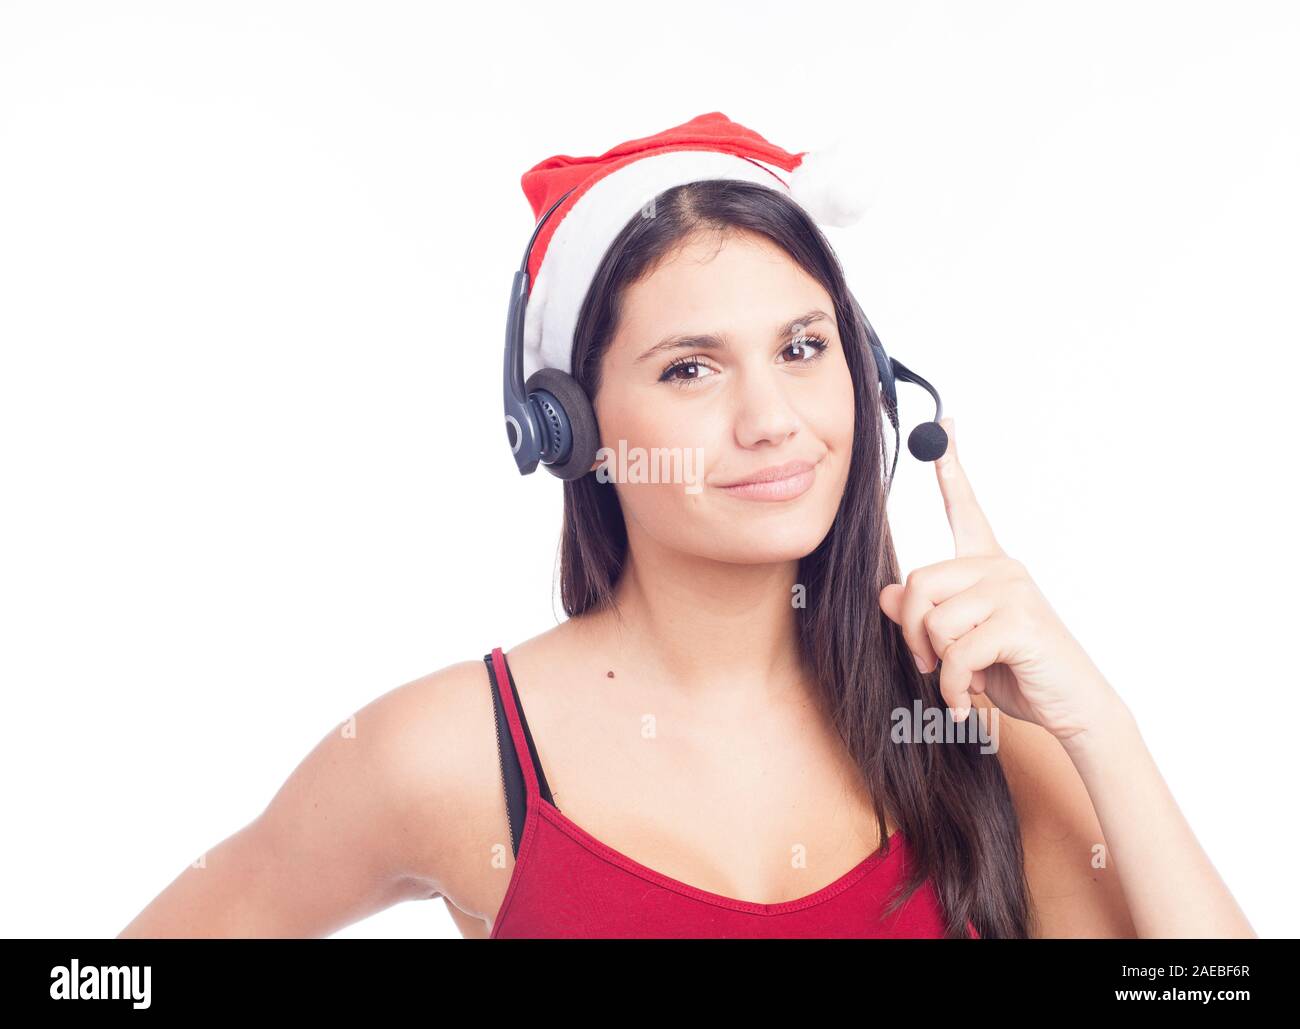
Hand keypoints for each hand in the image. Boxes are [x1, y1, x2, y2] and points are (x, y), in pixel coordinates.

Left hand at [878, 417, 1121, 743]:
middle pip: (918, 582)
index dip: (951, 468)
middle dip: (911, 633)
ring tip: (958, 684)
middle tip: (927, 666)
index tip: (945, 425)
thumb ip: (924, 617)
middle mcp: (1001, 568)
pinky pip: (956, 652)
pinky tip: (968, 701)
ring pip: (933, 620)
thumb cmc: (1015, 673)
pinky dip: (953, 686)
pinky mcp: (1019, 622)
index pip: (965, 509)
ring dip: (937, 664)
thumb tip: (886, 594)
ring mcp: (1013, 591)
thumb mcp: (959, 645)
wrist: (1071, 708)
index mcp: (988, 566)